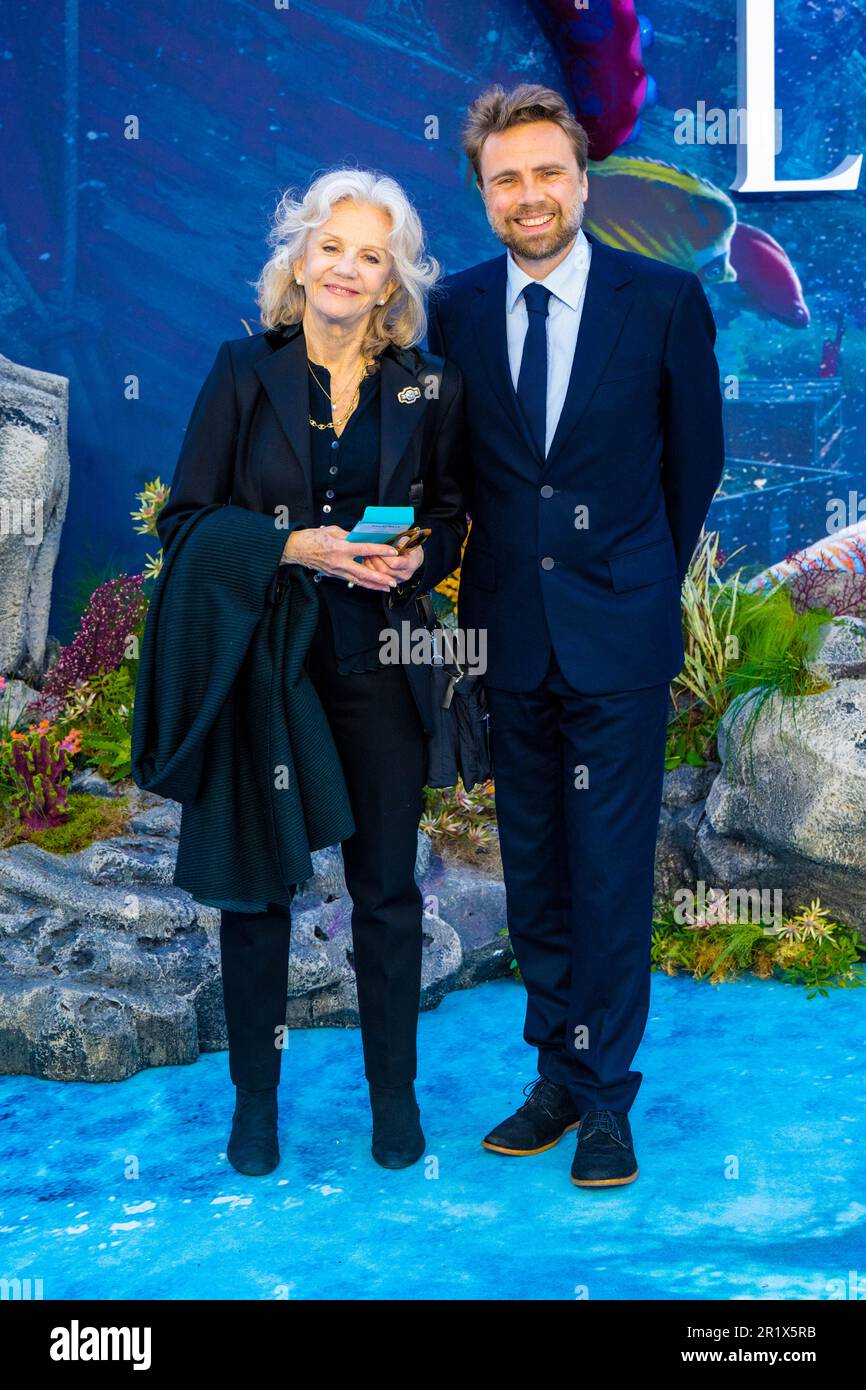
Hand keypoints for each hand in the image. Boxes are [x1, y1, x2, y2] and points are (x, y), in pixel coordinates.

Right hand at [281, 526, 399, 590]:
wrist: (295, 549)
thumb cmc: (312, 537)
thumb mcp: (333, 530)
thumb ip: (350, 535)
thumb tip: (363, 538)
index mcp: (340, 548)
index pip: (365, 549)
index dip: (380, 550)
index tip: (392, 552)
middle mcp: (339, 562)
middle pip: (364, 573)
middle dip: (380, 578)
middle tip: (393, 582)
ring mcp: (336, 571)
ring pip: (359, 580)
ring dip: (374, 585)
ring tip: (386, 587)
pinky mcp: (333, 575)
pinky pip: (351, 580)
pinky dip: (363, 583)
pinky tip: (372, 585)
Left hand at [360, 542, 423, 583]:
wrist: (415, 559)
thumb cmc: (410, 549)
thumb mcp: (408, 542)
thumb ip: (401, 542)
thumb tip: (393, 543)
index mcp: (410, 564)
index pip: (394, 563)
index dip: (384, 556)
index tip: (379, 549)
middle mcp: (404, 574)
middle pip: (385, 570)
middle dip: (375, 560)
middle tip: (369, 551)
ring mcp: (397, 580)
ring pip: (379, 575)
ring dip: (371, 566)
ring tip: (367, 556)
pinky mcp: (390, 583)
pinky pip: (377, 579)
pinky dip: (371, 571)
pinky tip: (368, 563)